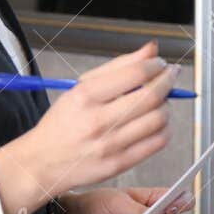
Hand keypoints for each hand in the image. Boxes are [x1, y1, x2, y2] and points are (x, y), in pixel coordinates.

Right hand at [0, 41, 175, 213]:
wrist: (43, 161)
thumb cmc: (63, 122)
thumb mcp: (81, 87)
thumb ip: (119, 66)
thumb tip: (151, 50)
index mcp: (85, 96)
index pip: (135, 74)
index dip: (156, 65)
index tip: (160, 63)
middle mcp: (97, 121)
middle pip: (151, 96)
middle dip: (168, 81)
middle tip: (170, 75)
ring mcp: (109, 145)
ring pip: (159, 119)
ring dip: (167, 105)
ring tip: (160, 101)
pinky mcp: (119, 164)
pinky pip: (157, 143)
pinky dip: (164, 128)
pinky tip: (156, 122)